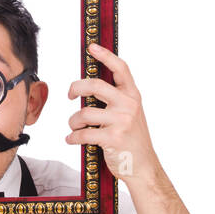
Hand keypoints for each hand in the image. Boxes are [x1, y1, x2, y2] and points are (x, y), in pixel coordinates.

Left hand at [65, 43, 161, 185]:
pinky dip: (73, 137)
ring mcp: (121, 121)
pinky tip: (72, 139)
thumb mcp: (130, 114)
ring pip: (84, 112)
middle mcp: (129, 105)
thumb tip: (88, 87)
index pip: (120, 68)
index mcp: (133, 96)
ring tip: (74, 126)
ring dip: (73, 121)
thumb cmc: (133, 139)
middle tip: (70, 95)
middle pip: (94, 86)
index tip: (92, 47)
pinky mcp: (113, 138)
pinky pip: (83, 133)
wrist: (143, 166)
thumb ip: (116, 99)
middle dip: (75, 88)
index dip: (106, 55)